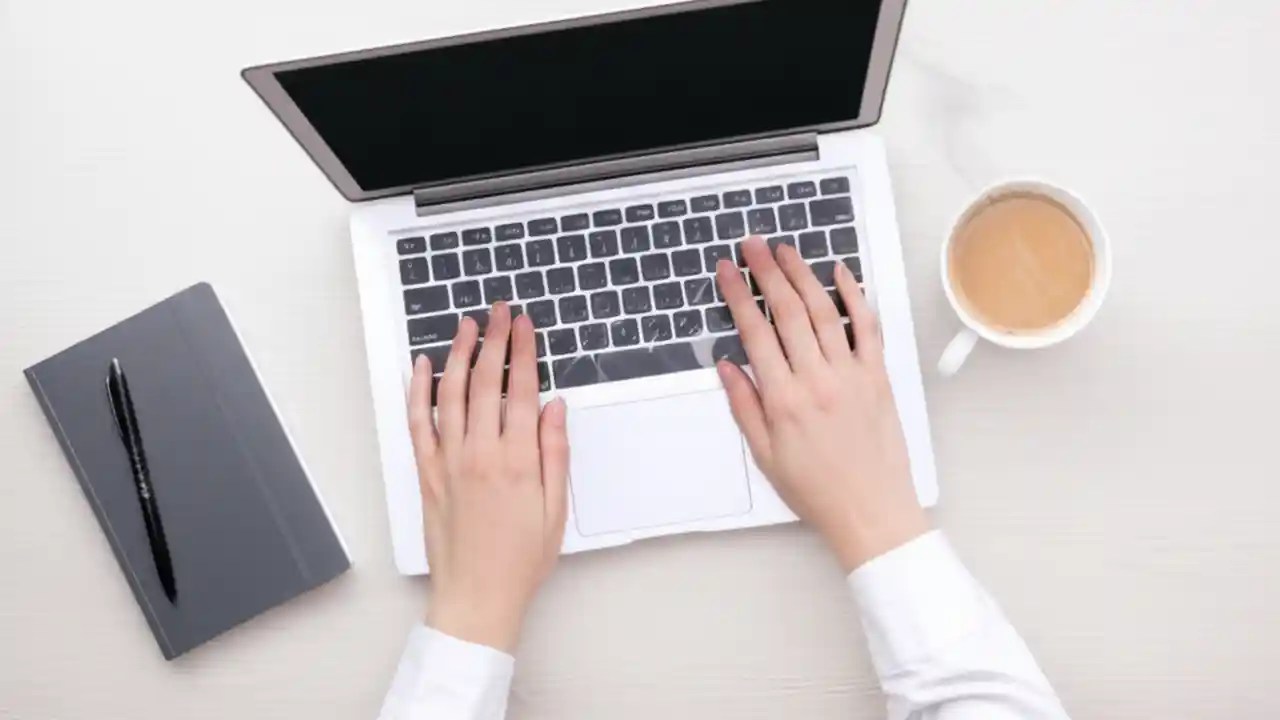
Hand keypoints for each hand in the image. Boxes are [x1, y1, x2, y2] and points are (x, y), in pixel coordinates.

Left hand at [407, 303, 568, 651]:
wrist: (476, 598)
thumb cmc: (521, 561)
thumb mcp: (556, 509)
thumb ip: (556, 453)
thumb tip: (556, 407)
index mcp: (518, 461)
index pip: (522, 390)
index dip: (523, 351)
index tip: (524, 324)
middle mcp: (480, 454)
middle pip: (485, 382)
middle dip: (493, 340)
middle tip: (498, 311)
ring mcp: (449, 461)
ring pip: (450, 393)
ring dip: (458, 354)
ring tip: (465, 325)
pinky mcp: (427, 473)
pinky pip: (419, 422)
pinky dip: (418, 391)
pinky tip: (422, 367)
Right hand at [715, 237, 929, 571]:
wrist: (871, 512)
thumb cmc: (817, 490)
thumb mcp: (765, 455)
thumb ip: (744, 405)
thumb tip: (727, 365)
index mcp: (784, 400)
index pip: (755, 332)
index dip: (738, 295)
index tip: (727, 270)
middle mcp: (817, 380)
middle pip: (787, 311)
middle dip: (766, 271)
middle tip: (752, 244)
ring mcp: (851, 375)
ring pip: (824, 311)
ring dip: (803, 274)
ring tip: (786, 250)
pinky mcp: (878, 377)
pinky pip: (867, 327)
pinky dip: (854, 296)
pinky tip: (841, 273)